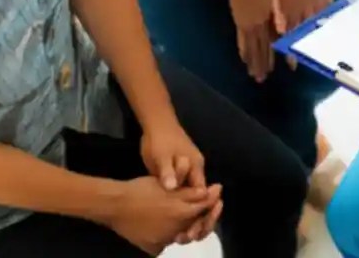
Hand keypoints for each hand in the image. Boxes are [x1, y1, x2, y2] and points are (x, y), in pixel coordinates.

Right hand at [105, 177, 221, 253]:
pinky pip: (165, 243)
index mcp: (181, 213)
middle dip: (202, 214)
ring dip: (186, 225)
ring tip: (182, 213)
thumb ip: (190, 192)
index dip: (212, 199)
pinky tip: (165, 225)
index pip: (204, 208)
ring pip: (181, 234)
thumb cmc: (141, 190)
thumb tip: (209, 193)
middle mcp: (176, 231)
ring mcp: (164, 241)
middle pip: (195, 224)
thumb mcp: (167, 186)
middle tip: (204, 203)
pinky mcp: (152, 247)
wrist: (115, 205)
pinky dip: (168, 235)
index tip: (216, 189)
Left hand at [139, 121, 217, 244]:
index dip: (200, 211)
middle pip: (200, 198)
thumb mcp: (162, 155)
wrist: (156, 122)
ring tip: (181, 232)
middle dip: (197, 217)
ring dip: (188, 213)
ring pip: (191, 197)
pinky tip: (172, 217)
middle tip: (188, 235)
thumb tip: (171, 187)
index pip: (202, 193)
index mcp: (196, 167)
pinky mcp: (176, 173)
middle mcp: (195, 171)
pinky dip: (180, 205)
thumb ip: (168, 171)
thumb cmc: (161, 138)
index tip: (193, 227)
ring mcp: (186, 172)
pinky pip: (182, 193)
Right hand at [226, 0, 281, 82]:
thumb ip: (278, 18)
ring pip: (248, 47)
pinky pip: (240, 40)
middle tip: (259, 79)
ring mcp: (244, 26)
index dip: (269, 59)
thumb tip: (283, 33)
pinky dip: (242, 50)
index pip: (268, 45)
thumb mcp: (274, 1)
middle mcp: (253, 28)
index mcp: (264, 23)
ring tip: (251, 72)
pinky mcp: (238, 22)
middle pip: (257, 50)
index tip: (271, 71)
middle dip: (259, 65)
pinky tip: (243, 56)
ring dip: (250, 61)